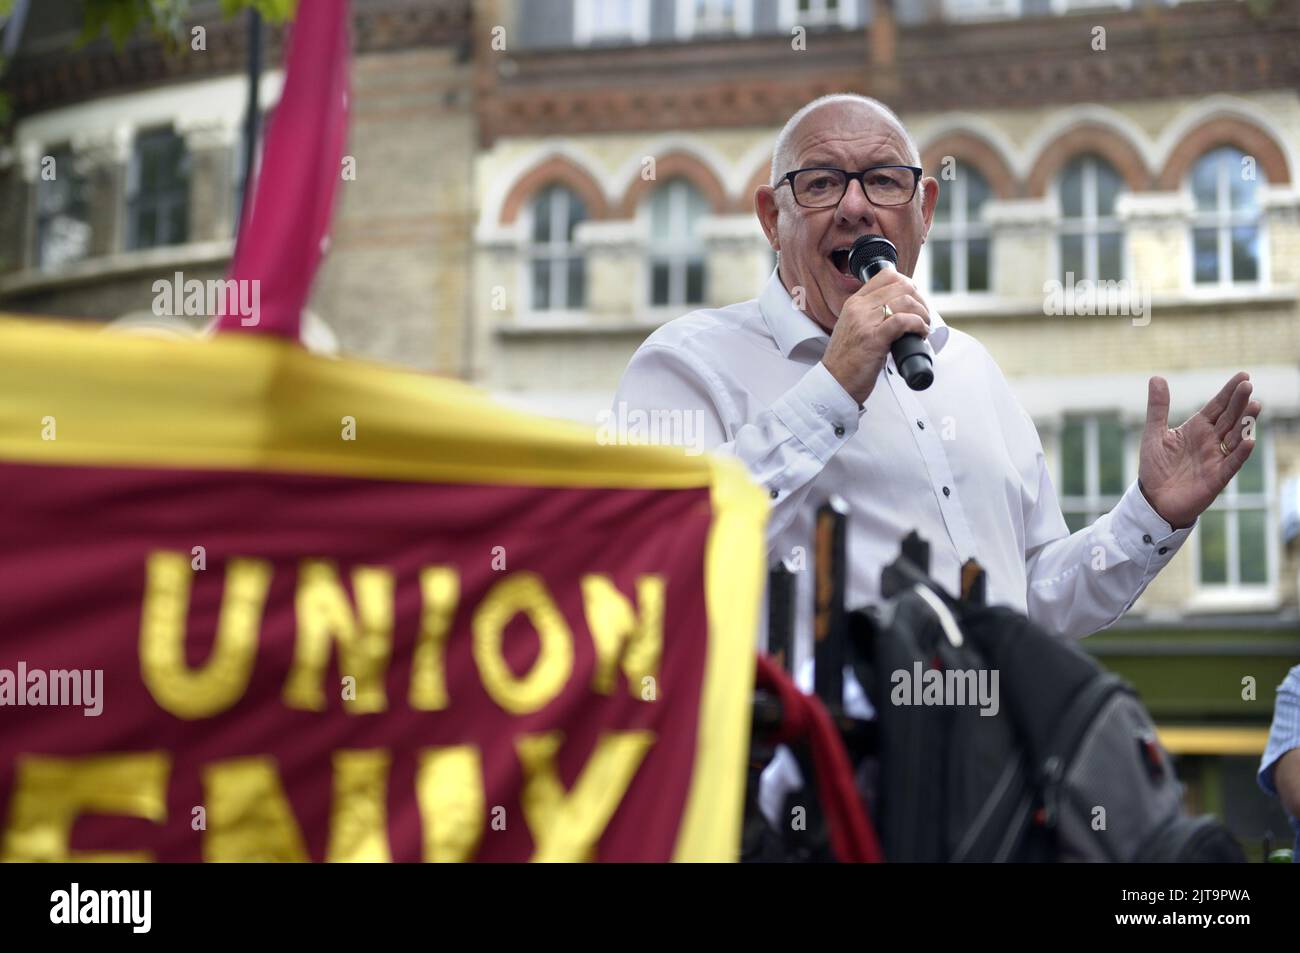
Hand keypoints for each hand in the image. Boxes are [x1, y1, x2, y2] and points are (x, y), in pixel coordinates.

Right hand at [821, 269, 930, 405]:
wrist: (834, 383)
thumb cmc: (846, 361)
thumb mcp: (854, 328)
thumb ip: (870, 315)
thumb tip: (899, 309)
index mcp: (854, 303)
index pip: (887, 276)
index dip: (907, 285)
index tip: (914, 301)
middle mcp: (859, 308)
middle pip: (901, 286)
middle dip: (919, 300)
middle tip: (922, 316)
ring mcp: (865, 322)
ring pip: (906, 301)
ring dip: (922, 314)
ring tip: (922, 327)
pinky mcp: (874, 339)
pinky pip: (904, 321)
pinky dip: (918, 325)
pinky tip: (920, 334)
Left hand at [1138, 372, 1261, 529]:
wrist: (1154, 500)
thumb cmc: (1156, 467)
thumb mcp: (1154, 434)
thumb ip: (1158, 408)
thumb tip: (1156, 377)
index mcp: (1197, 428)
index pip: (1217, 406)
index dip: (1229, 392)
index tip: (1243, 376)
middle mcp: (1211, 441)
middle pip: (1229, 418)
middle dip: (1239, 403)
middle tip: (1248, 386)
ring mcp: (1216, 458)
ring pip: (1236, 437)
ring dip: (1245, 423)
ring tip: (1255, 405)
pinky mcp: (1217, 477)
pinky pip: (1232, 463)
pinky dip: (1241, 453)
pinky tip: (1249, 441)